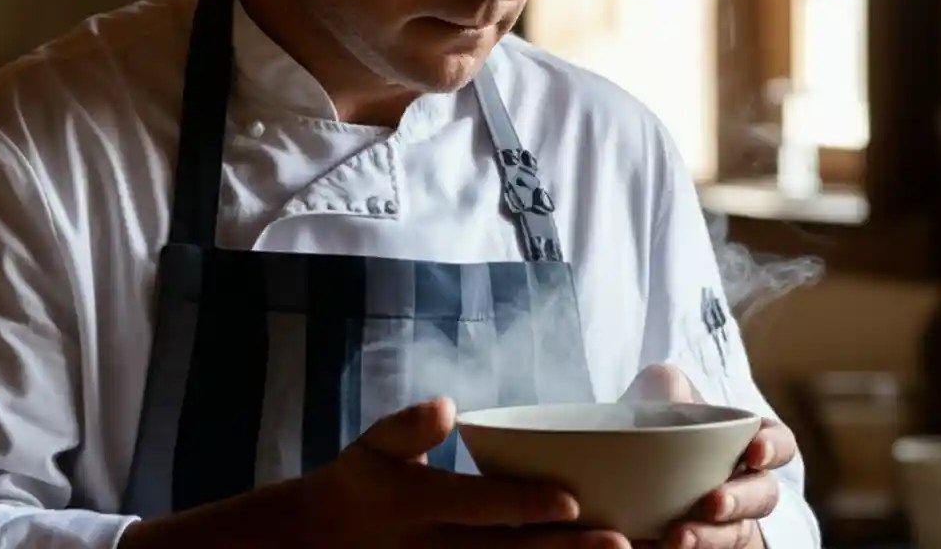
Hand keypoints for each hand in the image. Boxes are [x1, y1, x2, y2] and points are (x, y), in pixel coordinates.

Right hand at [303, 397, 632, 547]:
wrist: (320, 544)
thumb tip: (445, 406)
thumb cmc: (358, 487)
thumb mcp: (370, 449)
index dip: (525, 505)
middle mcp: (437, 547)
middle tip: (619, 540)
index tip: (572, 501)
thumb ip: (406, 429)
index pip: (478, 506)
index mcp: (418, 504)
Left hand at [629, 365, 796, 548]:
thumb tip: (670, 392)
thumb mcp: (656, 394)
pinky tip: (651, 546)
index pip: (778, 444)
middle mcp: (743, 486)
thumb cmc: (649, 421)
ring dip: (711, 537)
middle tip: (713, 502)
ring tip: (679, 538)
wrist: (616, 464)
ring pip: (733, 534)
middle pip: (762, 497)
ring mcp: (723, 522)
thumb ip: (667, 386)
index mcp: (743, 443)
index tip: (756, 449)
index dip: (773, 447)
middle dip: (741, 500)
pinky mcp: (698, 543)